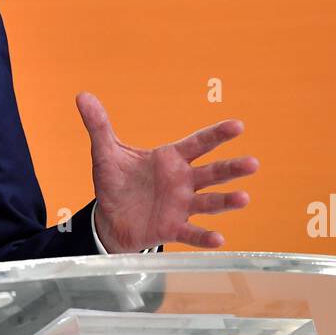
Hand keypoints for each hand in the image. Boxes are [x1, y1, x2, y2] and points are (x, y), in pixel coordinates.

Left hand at [77, 92, 257, 251]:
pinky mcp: (172, 228)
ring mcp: (181, 206)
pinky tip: (219, 238)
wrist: (109, 218)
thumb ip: (99, 125)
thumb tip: (82, 96)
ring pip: (209, 203)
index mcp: (171, 159)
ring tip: (243, 198)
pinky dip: (205, 236)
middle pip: (212, 173)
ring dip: (226, 201)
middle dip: (232, 168)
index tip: (237, 126)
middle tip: (253, 163)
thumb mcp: (106, 152)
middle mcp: (183, 181)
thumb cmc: (116, 181)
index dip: (217, 135)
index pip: (198, 144)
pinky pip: (191, 232)